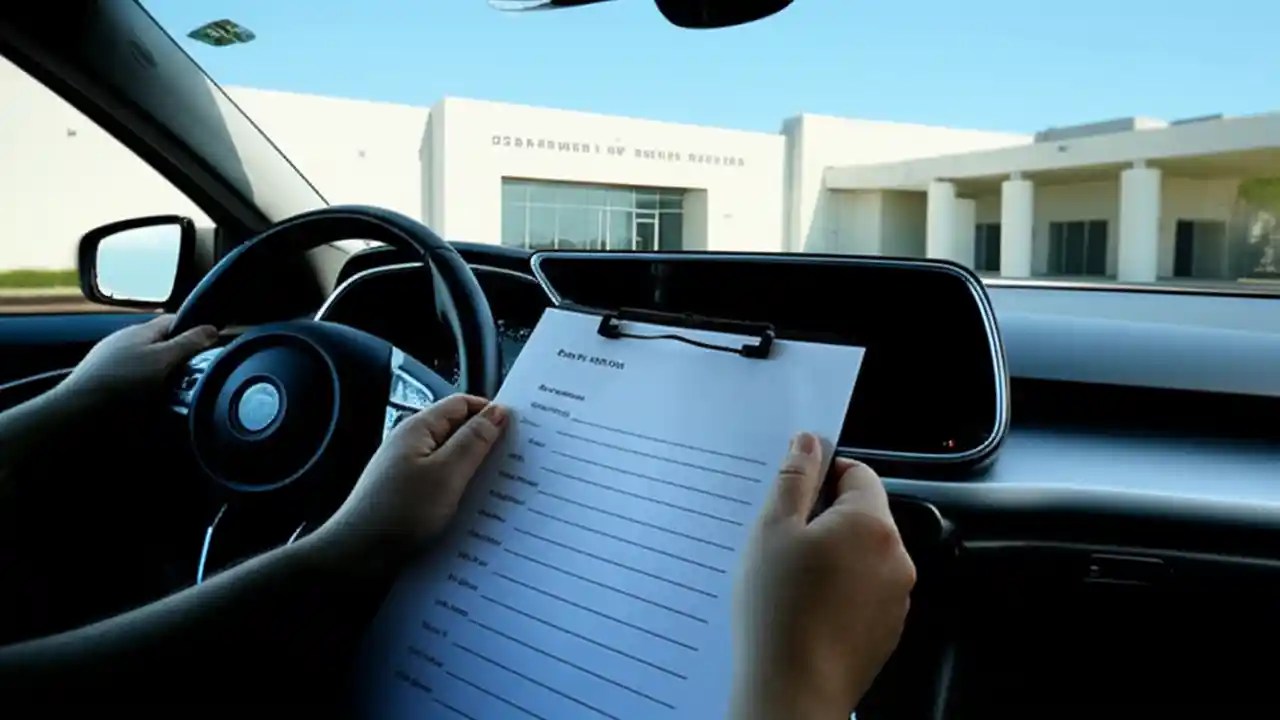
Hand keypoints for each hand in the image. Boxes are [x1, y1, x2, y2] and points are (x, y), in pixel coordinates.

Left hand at [61, 314, 218, 407]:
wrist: (80, 410)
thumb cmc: (123, 380)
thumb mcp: (163, 359)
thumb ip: (188, 343)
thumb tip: (212, 328)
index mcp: (141, 331)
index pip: (174, 320)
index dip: (194, 329)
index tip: (210, 347)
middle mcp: (126, 341)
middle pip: (161, 342)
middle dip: (179, 355)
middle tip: (197, 374)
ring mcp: (113, 360)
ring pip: (148, 361)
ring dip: (163, 373)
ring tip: (178, 391)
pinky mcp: (106, 381)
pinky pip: (135, 377)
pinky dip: (147, 386)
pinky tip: (153, 400)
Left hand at [307, 395, 507, 577]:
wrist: (358, 555)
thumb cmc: (399, 513)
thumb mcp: (447, 474)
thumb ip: (474, 441)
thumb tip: (497, 412)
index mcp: (418, 428)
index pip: (461, 404)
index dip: (490, 412)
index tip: (516, 430)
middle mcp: (410, 443)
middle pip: (456, 430)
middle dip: (485, 442)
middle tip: (512, 460)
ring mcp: (406, 467)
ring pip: (450, 457)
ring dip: (473, 468)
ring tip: (496, 485)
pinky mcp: (406, 491)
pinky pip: (441, 479)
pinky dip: (458, 487)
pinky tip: (471, 505)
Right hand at [730, 432, 915, 719]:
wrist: (793, 690)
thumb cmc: (779, 611)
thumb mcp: (772, 529)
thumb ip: (794, 478)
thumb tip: (809, 441)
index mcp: (871, 524)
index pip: (858, 472)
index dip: (822, 476)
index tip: (791, 496)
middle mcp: (896, 557)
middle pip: (862, 515)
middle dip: (823, 520)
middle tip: (781, 543)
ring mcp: (896, 597)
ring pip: (862, 556)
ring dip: (831, 557)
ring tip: (789, 582)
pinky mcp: (887, 629)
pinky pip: (864, 592)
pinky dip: (838, 591)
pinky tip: (805, 609)